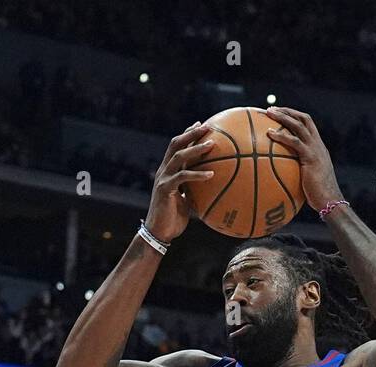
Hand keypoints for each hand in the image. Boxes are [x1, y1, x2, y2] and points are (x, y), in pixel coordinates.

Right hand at [144, 121, 216, 241]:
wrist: (158, 233)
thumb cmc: (174, 219)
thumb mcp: (187, 201)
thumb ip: (196, 191)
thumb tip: (216, 188)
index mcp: (167, 171)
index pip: (176, 146)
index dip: (188, 134)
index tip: (201, 124)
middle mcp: (163, 171)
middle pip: (176, 144)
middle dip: (191, 133)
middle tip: (208, 126)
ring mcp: (163, 178)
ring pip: (179, 156)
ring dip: (196, 149)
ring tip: (212, 145)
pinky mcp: (165, 189)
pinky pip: (183, 177)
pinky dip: (197, 174)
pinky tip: (211, 174)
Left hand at [263, 107, 342, 211]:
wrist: (329, 201)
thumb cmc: (318, 196)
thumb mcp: (308, 180)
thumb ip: (298, 173)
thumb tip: (281, 177)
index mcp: (318, 148)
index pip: (308, 125)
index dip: (295, 117)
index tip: (281, 114)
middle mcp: (318, 145)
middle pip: (304, 119)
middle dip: (288, 111)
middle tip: (271, 109)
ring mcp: (315, 149)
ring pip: (299, 125)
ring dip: (283, 117)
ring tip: (269, 113)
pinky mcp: (310, 157)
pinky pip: (294, 142)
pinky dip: (281, 136)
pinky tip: (268, 134)